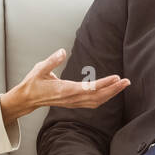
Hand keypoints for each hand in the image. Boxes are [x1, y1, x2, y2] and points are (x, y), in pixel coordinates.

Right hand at [0, 48, 129, 121]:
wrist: (27, 99)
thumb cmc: (33, 83)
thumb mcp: (39, 69)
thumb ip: (52, 61)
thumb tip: (62, 51)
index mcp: (65, 90)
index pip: (88, 88)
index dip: (103, 84)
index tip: (116, 78)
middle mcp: (71, 98)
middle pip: (97, 97)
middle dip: (113, 89)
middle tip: (127, 81)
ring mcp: (73, 103)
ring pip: (97, 101)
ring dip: (111, 94)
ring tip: (123, 85)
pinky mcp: (73, 103)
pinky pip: (92, 103)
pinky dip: (104, 98)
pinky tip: (110, 92)